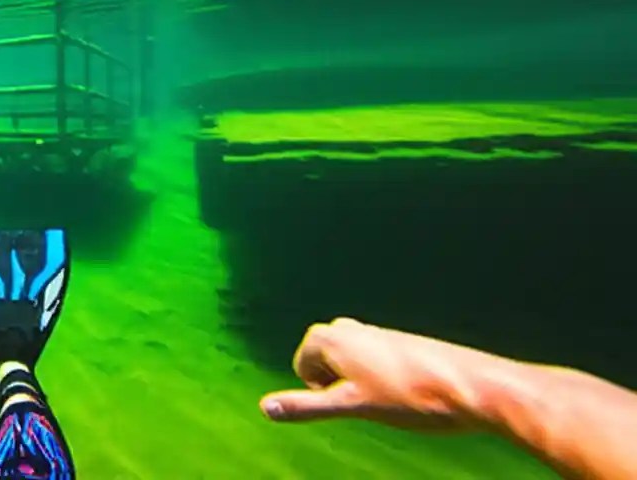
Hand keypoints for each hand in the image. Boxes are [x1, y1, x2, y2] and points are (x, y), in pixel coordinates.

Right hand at [260, 317, 519, 431]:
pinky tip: (405, 396)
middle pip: (324, 357)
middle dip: (334, 381)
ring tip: (386, 401)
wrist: (471, 387)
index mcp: (333, 337)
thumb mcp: (351, 407)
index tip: (346, 402)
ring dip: (357, 382)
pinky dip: (378, 380)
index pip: (302, 361)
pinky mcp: (401, 344)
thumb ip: (306, 405)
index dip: (317, 388)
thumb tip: (264, 407)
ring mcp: (378, 335)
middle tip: (363, 402)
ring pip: (350, 360)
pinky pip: (373, 361)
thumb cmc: (410, 397)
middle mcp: (353, 329)